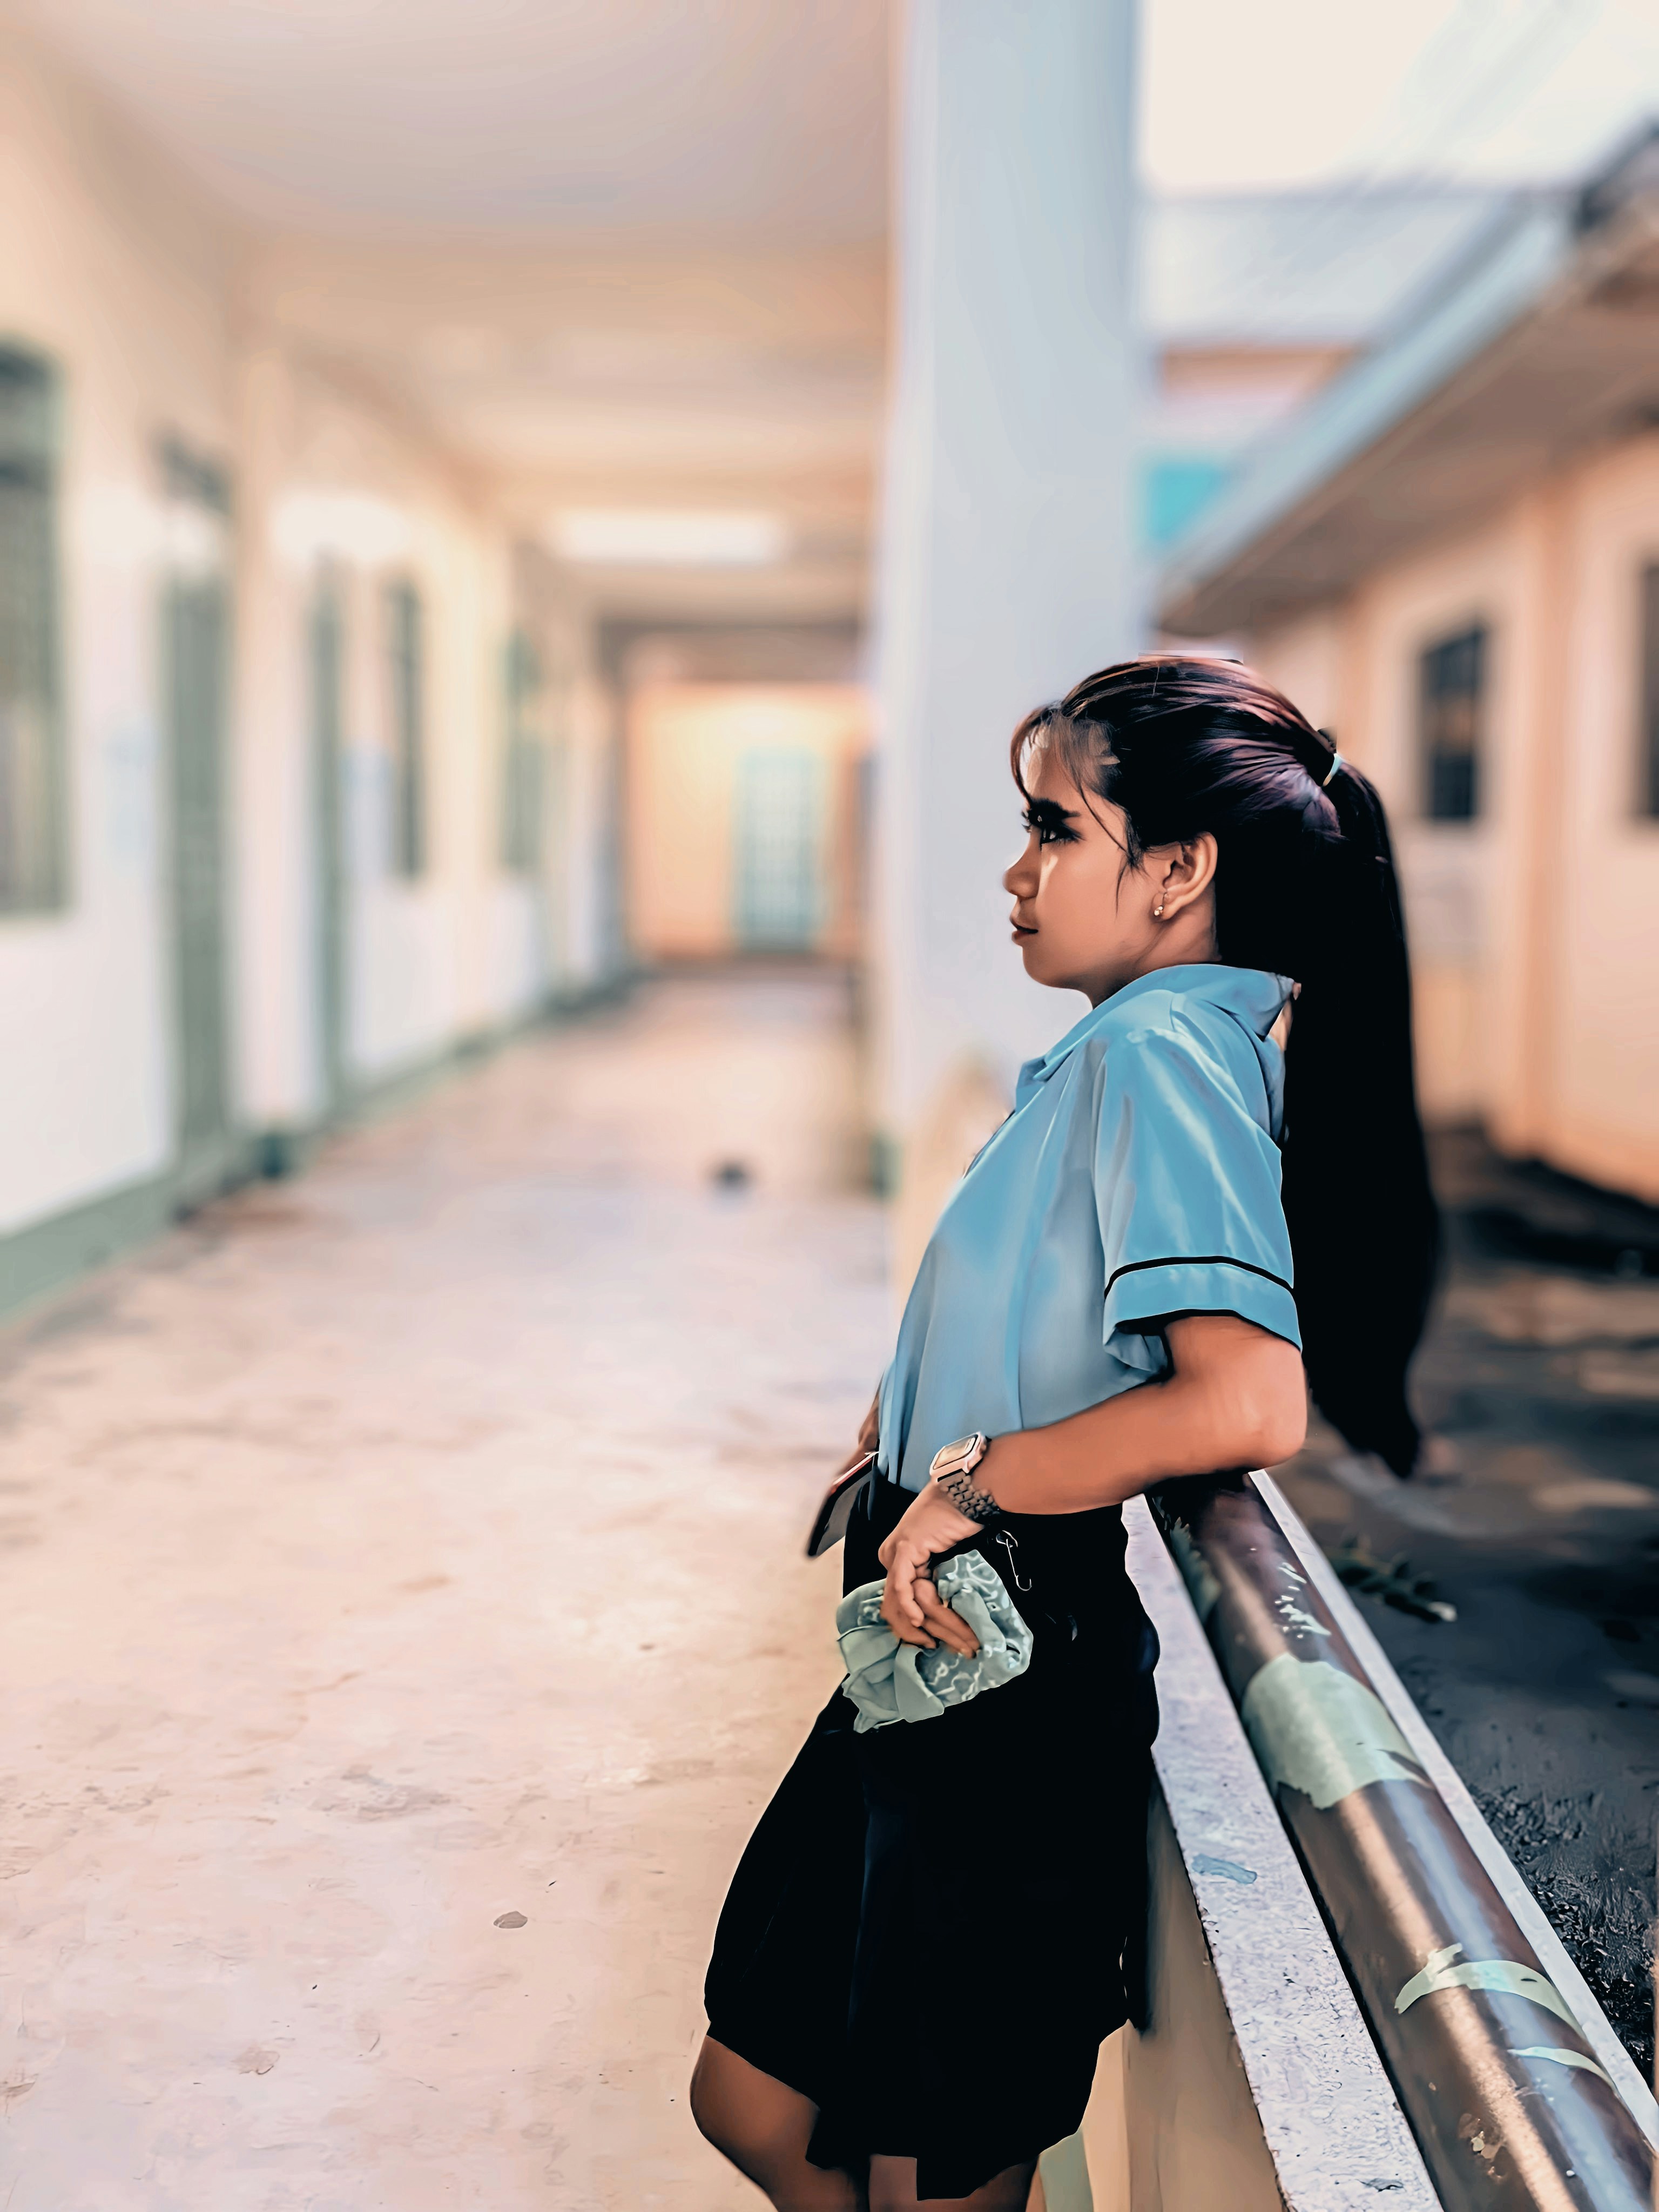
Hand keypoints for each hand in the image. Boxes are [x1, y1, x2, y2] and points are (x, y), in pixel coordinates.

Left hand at [877, 1485, 981, 1655]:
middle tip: (930, 1647)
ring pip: (894, 1600)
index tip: (927, 1641)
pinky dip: (908, 1607)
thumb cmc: (958, 1521)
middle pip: (890, 1604)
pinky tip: (920, 1622)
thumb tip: (937, 1612)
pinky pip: (901, 1587)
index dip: (907, 1625)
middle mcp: (890, 1555)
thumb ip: (933, 1578)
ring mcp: (895, 1552)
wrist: (965, 1494)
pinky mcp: (905, 1549)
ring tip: (930, 1640)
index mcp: (896, 1557)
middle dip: (908, 1631)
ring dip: (913, 1625)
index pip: (894, 1600)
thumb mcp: (942, 1557)